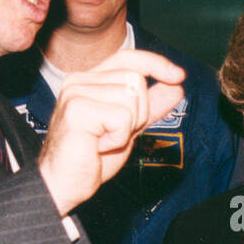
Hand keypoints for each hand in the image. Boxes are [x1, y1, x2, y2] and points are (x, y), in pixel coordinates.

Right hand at [37, 49, 184, 217]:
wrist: (65, 184)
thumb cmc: (91, 158)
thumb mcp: (129, 127)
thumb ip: (150, 105)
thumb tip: (177, 85)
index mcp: (89, 80)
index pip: (128, 58)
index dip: (155, 63)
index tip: (179, 76)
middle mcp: (79, 80)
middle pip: (135, 79)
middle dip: (139, 113)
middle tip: (114, 134)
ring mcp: (75, 92)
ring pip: (131, 97)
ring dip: (127, 127)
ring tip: (104, 140)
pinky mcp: (77, 109)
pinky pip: (122, 117)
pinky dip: (118, 138)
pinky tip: (98, 146)